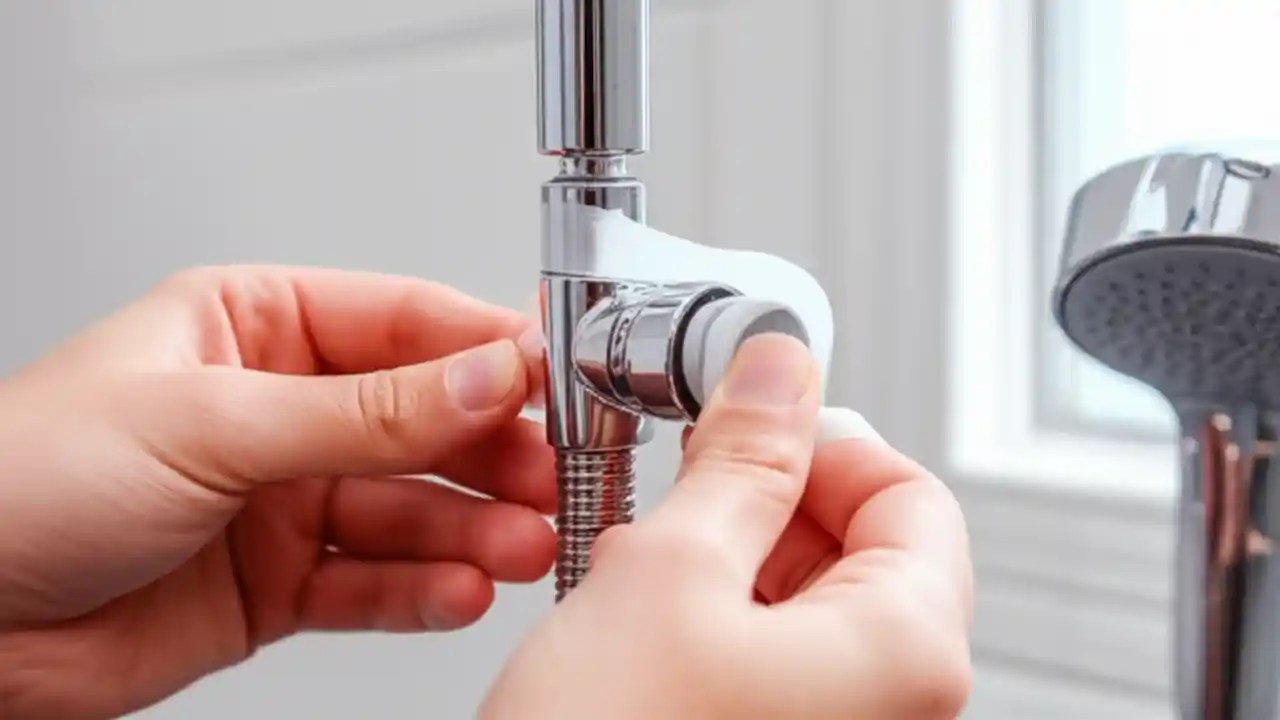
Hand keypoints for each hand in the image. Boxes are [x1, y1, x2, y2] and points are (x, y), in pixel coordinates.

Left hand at [0, 267, 555, 718]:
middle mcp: (279, 408)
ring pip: (406, 507)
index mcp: (255, 327)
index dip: (483, 349)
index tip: (551, 378)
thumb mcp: (212, 422)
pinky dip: (420, 590)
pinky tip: (458, 591)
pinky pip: (371, 581)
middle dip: (489, 452)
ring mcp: (282, 498)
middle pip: (421, 420)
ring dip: (469, 529)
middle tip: (548, 476)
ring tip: (517, 546)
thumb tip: (483, 375)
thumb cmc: (22, 481)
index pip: (402, 324)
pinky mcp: (277, 582)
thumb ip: (366, 411)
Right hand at [481, 334, 972, 718]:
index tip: (753, 420)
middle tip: (691, 480)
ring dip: (735, 558)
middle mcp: (896, 709)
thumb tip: (780, 372)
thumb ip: (743, 458)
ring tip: (654, 556)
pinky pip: (781, 662)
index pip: (913, 493)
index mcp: (907, 654)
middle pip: (871, 548)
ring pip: (815, 605)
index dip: (826, 440)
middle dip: (774, 500)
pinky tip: (650, 617)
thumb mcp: (670, 572)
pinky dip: (721, 619)